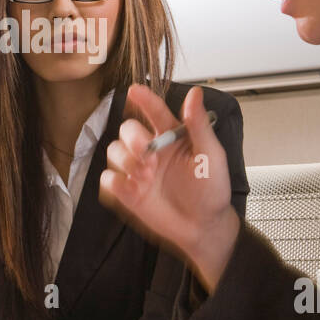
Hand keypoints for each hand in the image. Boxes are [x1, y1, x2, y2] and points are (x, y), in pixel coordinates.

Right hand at [99, 83, 240, 293]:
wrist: (203, 227)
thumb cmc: (212, 191)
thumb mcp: (211, 155)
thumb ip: (199, 124)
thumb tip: (195, 94)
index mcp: (172, 137)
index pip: (154, 111)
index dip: (144, 99)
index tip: (135, 91)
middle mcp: (151, 149)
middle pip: (127, 129)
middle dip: (133, 137)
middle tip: (147, 152)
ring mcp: (137, 170)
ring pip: (113, 150)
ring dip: (126, 160)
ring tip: (145, 175)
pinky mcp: (127, 191)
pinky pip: (107, 178)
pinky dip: (114, 181)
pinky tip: (132, 187)